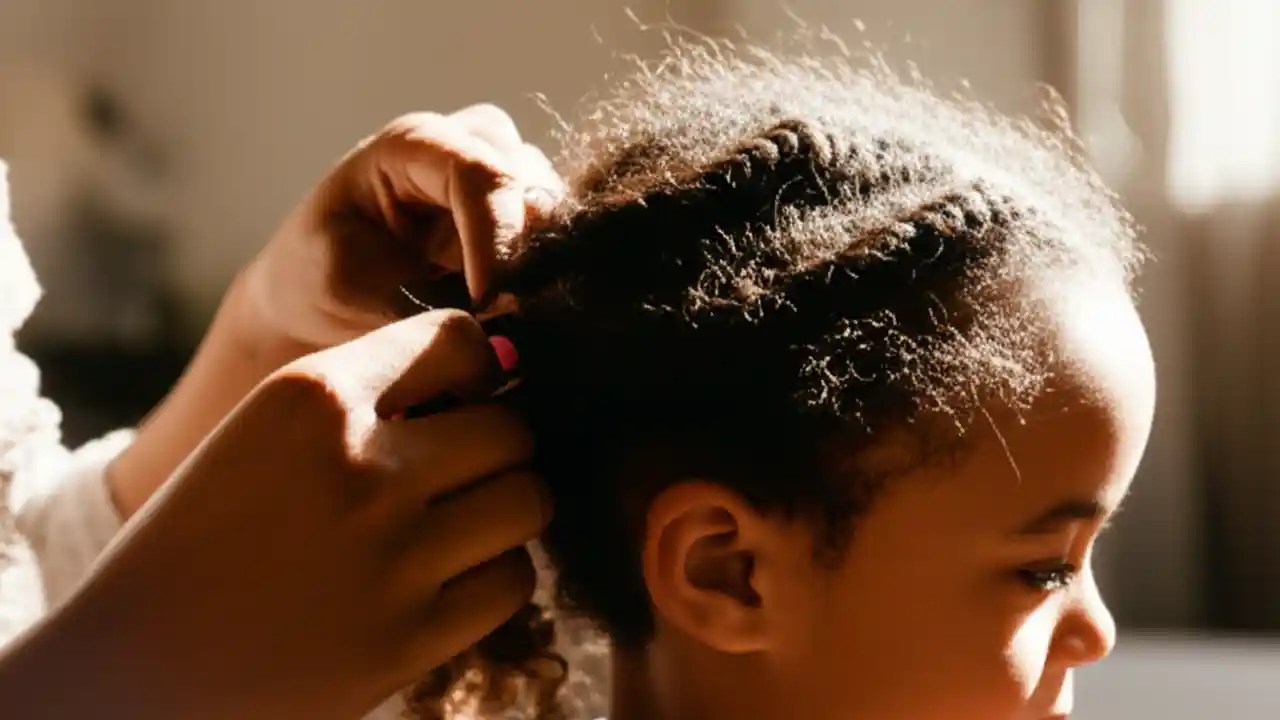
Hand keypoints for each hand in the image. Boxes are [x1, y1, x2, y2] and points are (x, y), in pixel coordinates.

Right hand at [0, 310, 548, 719]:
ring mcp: (390, 555)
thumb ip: (364, 398)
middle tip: (464, 475)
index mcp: (311, 396)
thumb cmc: (200, 543)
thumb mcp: (261, 435)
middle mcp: (359, 465)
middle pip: (511, 428)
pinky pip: (513, 581)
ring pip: (528, 501)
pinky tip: (450, 583)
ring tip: (461, 528)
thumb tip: (491, 371)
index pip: (456, 338)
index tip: (467, 397)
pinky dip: (495, 579)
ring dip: (505, 512)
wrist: (132, 673)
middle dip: (497, 449)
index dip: (477, 368)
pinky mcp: (408, 638)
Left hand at [240, 105, 562, 351]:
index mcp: (417, 143)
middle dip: (524, 257)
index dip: (495, 241)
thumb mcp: (355, 293)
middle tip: (498, 317)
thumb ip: (420, 303)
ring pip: (557, 216)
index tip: (483, 304)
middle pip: (534, 187)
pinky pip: (562, 243)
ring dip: (537, 270)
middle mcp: (472, 143)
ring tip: (499, 317)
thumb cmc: (322, 283)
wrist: (319, 295)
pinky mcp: (527, 214)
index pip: (484, 175)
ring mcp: (507, 174)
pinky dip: (544, 281)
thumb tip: (494, 330)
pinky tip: (513, 314)